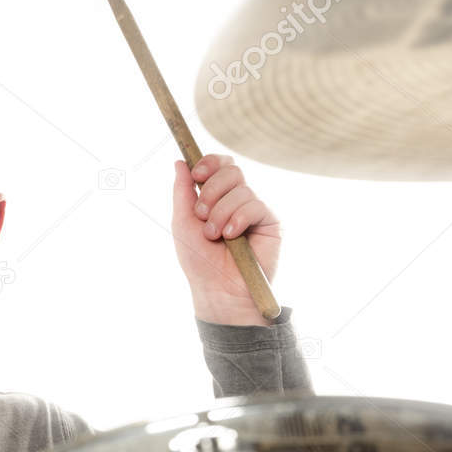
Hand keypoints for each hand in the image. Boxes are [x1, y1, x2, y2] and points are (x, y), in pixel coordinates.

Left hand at [170, 155, 280, 325]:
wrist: (217, 289)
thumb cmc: (199, 260)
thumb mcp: (183, 223)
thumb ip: (182, 192)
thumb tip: (180, 161)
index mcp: (218, 196)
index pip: (221, 165)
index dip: (210, 163)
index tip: (196, 175)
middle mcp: (238, 199)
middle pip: (232, 170)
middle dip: (211, 191)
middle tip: (201, 216)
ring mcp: (256, 210)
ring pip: (241, 190)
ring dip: (221, 213)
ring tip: (215, 236)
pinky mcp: (271, 222)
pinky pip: (256, 205)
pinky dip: (238, 220)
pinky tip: (231, 237)